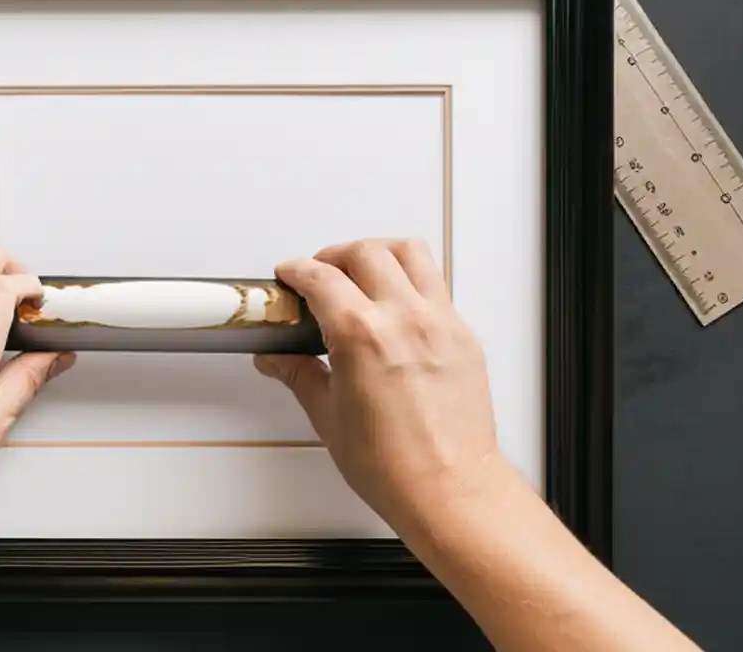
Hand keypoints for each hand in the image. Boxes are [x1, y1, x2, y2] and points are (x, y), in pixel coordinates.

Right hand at [254, 238, 501, 528]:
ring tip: (362, 271)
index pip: (321, 278)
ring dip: (380, 253)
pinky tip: (397, 305)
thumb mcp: (328, 416)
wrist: (449, 490)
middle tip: (320, 273)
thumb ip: (300, 375)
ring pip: (411, 253)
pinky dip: (411, 282)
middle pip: (365, 252)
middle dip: (334, 255)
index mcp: (362, 335)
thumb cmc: (394, 466)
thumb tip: (278, 360)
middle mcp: (405, 318)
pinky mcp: (463, 336)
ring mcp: (440, 323)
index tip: (290, 274)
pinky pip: (436, 287)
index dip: (297, 270)